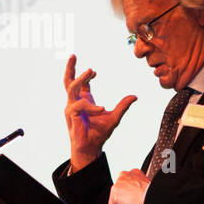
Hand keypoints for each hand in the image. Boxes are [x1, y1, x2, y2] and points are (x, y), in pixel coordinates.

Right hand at [63, 54, 135, 171]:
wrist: (91, 148)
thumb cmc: (99, 134)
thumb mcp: (114, 117)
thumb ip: (123, 106)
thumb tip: (135, 96)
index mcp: (84, 100)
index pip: (81, 83)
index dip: (86, 75)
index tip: (95, 72)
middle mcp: (76, 102)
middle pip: (68, 81)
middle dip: (70, 67)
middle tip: (73, 55)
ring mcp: (71, 108)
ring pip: (71, 88)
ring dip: (80, 78)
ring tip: (91, 70)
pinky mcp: (71, 115)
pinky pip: (80, 105)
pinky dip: (92, 106)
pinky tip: (102, 109)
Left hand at [108, 169, 149, 203]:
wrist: (153, 198)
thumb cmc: (153, 196)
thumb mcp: (146, 189)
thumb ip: (137, 189)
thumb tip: (136, 196)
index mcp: (134, 173)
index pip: (127, 186)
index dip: (132, 196)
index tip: (137, 200)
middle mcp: (124, 175)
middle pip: (120, 194)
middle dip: (127, 201)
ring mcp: (118, 182)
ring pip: (116, 201)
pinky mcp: (114, 191)